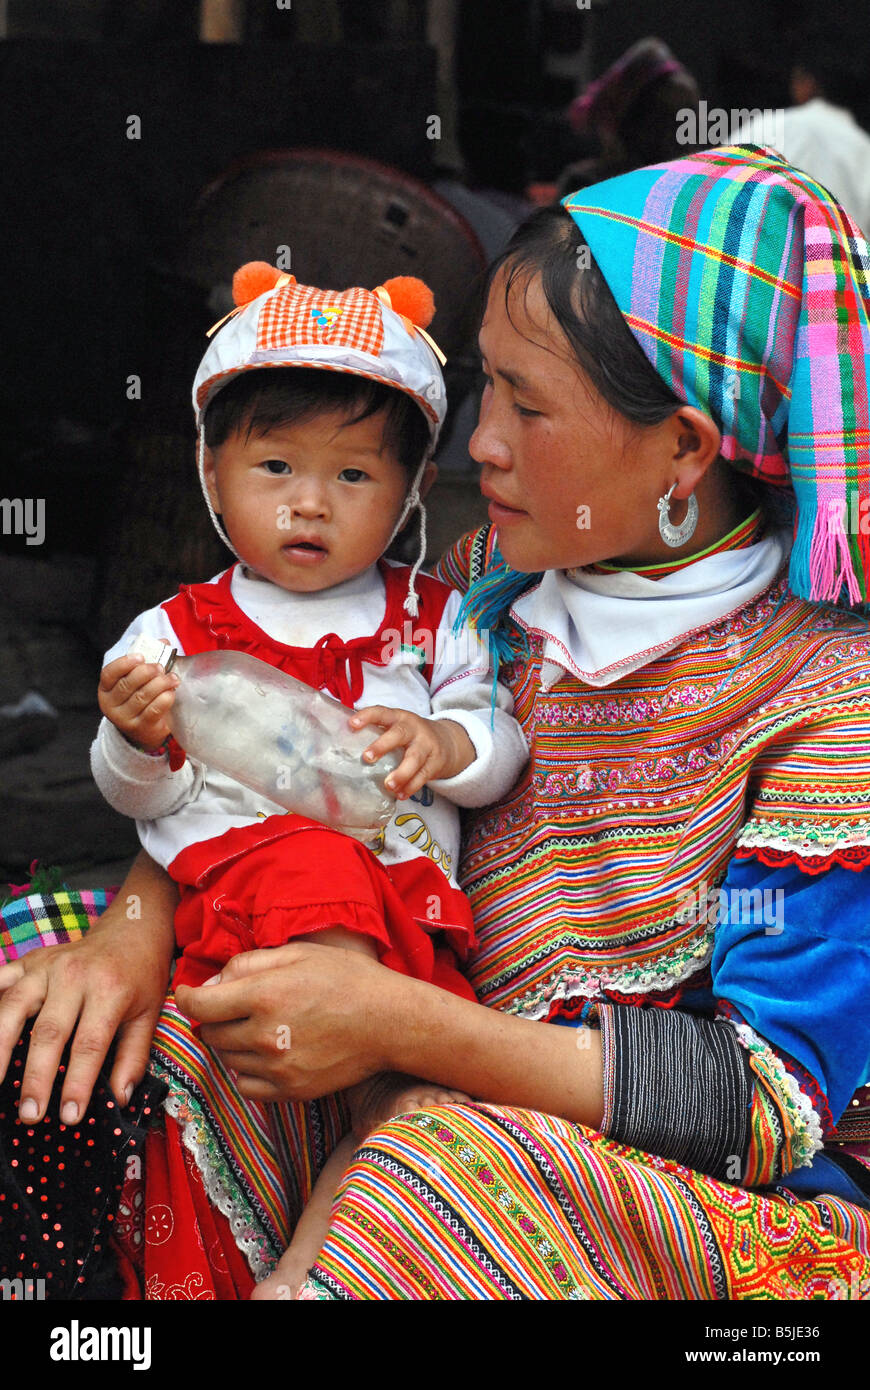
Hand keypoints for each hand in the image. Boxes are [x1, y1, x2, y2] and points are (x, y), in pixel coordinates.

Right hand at [0, 904, 172, 1123]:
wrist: (131, 930)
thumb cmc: (141, 976)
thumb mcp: (150, 1014)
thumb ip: (133, 1058)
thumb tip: (119, 1100)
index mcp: (110, 990)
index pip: (89, 1044)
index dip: (77, 1082)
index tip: (70, 1116)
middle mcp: (75, 976)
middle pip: (48, 1032)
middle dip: (36, 1078)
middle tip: (30, 1114)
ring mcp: (47, 966)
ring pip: (13, 1008)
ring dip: (0, 1049)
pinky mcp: (29, 961)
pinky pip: (0, 981)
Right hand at [98, 652, 179, 750]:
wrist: (147, 730)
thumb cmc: (141, 697)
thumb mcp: (139, 680)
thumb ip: (148, 659)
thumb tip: (163, 642)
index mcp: (106, 689)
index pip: (109, 674)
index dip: (124, 663)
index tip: (141, 657)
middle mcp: (111, 705)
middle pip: (127, 684)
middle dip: (147, 672)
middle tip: (161, 667)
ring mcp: (124, 719)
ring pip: (142, 696)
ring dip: (161, 684)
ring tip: (173, 678)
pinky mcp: (140, 728)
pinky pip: (153, 710)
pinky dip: (165, 698)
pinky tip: (171, 692)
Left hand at [174, 941, 401, 1102]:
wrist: (390, 1021)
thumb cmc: (347, 979)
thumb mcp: (298, 953)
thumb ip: (247, 964)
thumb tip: (210, 983)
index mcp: (264, 995)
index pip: (199, 1005)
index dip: (187, 998)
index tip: (189, 995)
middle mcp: (265, 1035)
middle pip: (211, 1033)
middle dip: (216, 1018)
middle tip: (238, 1006)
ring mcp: (278, 1068)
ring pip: (227, 1059)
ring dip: (233, 1043)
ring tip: (261, 1026)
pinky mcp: (291, 1091)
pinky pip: (246, 1086)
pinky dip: (248, 1071)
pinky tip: (269, 1053)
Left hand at [348, 707, 474, 798]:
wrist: (448, 742)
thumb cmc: (411, 736)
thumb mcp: (397, 727)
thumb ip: (377, 732)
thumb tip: (341, 742)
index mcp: (399, 717)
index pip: (382, 712)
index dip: (367, 716)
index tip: (352, 724)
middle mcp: (414, 729)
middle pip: (399, 734)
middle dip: (383, 745)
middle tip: (367, 757)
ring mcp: (426, 745)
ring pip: (414, 759)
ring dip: (401, 773)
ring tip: (388, 785)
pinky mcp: (435, 763)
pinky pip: (423, 776)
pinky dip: (411, 787)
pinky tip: (400, 795)